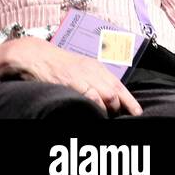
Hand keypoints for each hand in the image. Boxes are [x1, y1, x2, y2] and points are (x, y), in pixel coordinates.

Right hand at [0, 38, 141, 115]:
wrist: (38, 56)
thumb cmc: (59, 64)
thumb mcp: (82, 69)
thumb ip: (94, 80)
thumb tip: (107, 96)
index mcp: (98, 68)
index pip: (119, 86)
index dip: (130, 100)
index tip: (137, 112)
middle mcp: (95, 71)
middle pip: (116, 91)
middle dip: (121, 106)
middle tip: (122, 117)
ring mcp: (84, 76)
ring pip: (107, 95)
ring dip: (110, 108)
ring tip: (109, 118)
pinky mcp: (72, 82)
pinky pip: (90, 95)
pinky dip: (96, 105)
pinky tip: (97, 113)